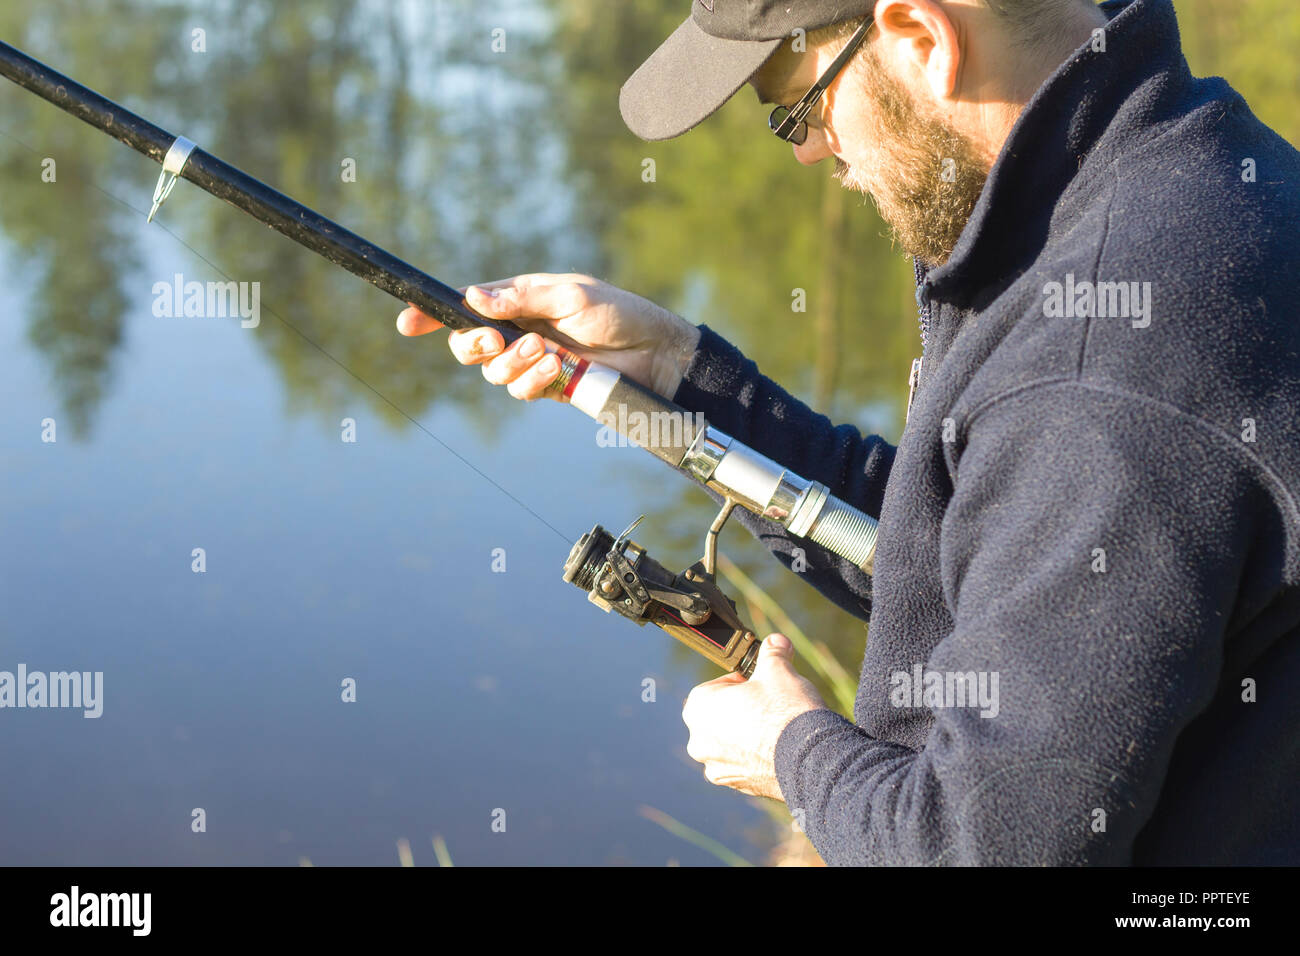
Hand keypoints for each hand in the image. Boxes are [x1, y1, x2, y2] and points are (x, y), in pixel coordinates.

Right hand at [396, 273, 700, 400]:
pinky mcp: (548, 387)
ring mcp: (532, 362)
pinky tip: (556, 370)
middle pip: (468, 346)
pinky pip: (520, 391)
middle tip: (496, 341)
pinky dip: (531, 381)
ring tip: (546, 352)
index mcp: (519, 302)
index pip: (466, 307)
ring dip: (512, 365)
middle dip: (474, 346)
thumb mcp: (570, 294)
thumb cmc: (618, 313)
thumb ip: (521, 298)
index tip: (407, 322)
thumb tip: (474, 297)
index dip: (433, 315)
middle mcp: (519, 331)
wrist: (655, 352)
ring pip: (493, 373)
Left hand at [682, 634, 827, 799]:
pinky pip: (744, 764)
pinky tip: (780, 749)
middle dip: (743, 710)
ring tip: (777, 729)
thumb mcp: (779, 670)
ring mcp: (717, 768)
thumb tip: (776, 642)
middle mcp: (699, 742)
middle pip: (720, 717)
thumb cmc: (786, 712)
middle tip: (770, 705)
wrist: (811, 760)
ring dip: (749, 735)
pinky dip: (757, 757)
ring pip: (731, 743)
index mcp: (699, 709)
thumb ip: (772, 652)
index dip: (739, 684)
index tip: (758, 685)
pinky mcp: (738, 786)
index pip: (714, 687)